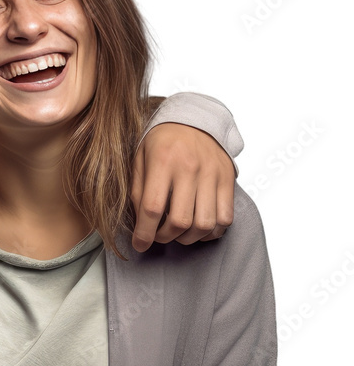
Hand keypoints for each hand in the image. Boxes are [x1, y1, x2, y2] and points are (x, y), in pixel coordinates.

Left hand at [131, 122, 234, 251]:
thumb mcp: (139, 160)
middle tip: (158, 236)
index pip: (151, 208)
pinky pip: (225, 218)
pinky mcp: (228, 180)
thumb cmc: (160, 143)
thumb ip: (138, 191)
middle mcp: (189, 168)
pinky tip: (198, 228)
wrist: (192, 120)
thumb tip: (140, 225)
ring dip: (188, 238)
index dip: (144, 233)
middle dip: (165, 237)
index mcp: (162, 161)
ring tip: (177, 233)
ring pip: (205, 223)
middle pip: (180, 220)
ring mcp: (212, 174)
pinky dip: (211, 232)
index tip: (139, 245)